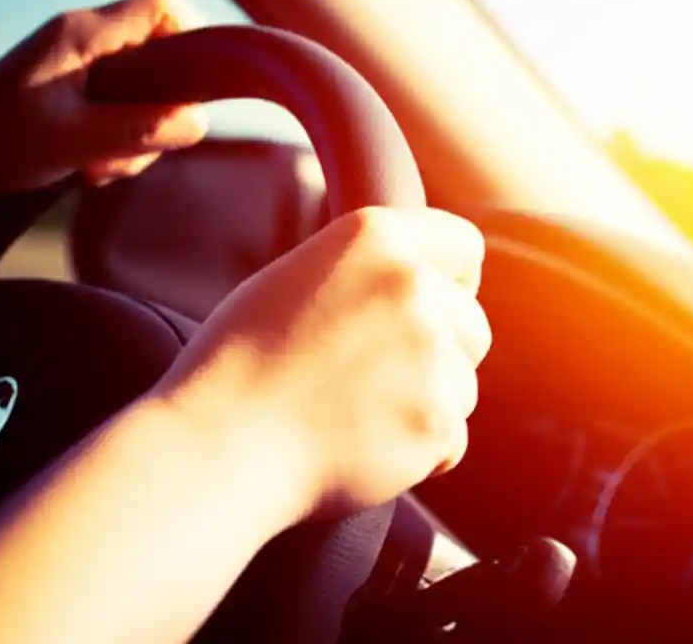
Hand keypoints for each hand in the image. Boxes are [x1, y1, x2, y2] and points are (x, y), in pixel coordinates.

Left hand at [0, 0, 207, 210]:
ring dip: (135, 137)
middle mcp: (84, 39)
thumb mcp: (77, 143)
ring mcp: (77, 64)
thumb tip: (199, 123)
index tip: (191, 93)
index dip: (191, 41)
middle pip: (160, 59)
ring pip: (142, 92)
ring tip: (99, 166)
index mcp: (85, 35)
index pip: (164, 7)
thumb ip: (142, 130)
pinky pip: (118, 108)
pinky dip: (115, 141)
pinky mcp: (70, 90)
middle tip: (132, 150)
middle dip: (159, 112)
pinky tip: (88, 166)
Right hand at [148, 206, 490, 529]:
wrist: (219, 445)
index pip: (465, 245)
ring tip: (356, 417)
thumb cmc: (238, 366)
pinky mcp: (438, 422)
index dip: (451, 281)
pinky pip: (451, 440)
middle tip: (378, 379)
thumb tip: (421, 282)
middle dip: (443, 352)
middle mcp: (414, 286)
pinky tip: (361, 449)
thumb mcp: (298, 278)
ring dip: (429, 406)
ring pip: (465, 385)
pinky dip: (417, 454)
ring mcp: (431, 355)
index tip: (430, 308)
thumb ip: (367, 271)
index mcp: (376, 237)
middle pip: (473, 323)